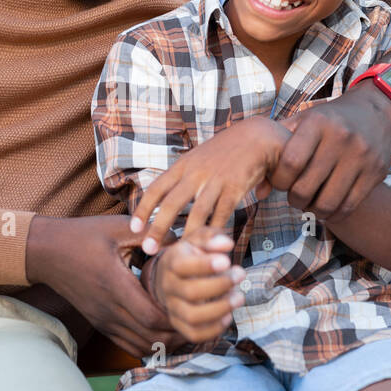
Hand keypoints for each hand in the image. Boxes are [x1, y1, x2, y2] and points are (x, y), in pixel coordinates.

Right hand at [25, 214, 183, 359]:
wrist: (46, 252)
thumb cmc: (83, 236)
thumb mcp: (117, 227)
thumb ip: (151, 234)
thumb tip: (184, 240)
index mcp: (115, 285)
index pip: (152, 317)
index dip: (177, 319)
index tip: (197, 308)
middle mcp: (108, 309)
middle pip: (150, 337)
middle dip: (178, 334)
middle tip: (200, 322)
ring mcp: (103, 319)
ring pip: (140, 345)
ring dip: (165, 343)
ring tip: (187, 328)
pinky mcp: (99, 323)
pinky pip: (127, 344)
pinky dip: (149, 345)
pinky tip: (164, 333)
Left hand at [131, 115, 291, 253]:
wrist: (256, 136)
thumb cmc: (226, 150)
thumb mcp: (198, 157)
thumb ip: (185, 177)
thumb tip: (172, 197)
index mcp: (183, 165)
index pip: (156, 188)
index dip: (143, 209)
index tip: (134, 227)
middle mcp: (195, 173)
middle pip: (171, 204)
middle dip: (158, 228)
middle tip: (148, 249)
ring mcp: (215, 181)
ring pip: (197, 213)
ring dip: (188, 236)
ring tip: (181, 253)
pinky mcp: (235, 188)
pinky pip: (222, 214)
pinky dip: (215, 232)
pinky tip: (210, 245)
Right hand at [151, 227, 246, 343]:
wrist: (171, 276)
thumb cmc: (191, 255)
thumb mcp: (199, 240)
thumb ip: (212, 238)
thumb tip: (226, 244)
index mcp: (172, 262)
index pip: (182, 266)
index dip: (205, 265)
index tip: (227, 261)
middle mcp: (169, 286)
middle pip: (190, 292)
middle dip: (221, 285)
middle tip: (241, 274)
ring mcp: (173, 307)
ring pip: (192, 316)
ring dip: (221, 308)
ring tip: (239, 297)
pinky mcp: (179, 324)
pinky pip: (194, 334)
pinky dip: (214, 329)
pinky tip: (228, 315)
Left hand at [269, 84, 390, 219]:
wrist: (375, 112)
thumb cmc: (329, 120)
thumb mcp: (303, 120)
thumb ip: (277, 144)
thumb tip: (258, 182)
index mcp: (318, 122)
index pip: (290, 162)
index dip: (279, 180)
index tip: (280, 182)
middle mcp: (341, 137)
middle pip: (306, 187)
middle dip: (294, 199)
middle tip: (294, 196)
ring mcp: (361, 156)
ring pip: (328, 202)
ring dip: (313, 210)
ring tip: (309, 204)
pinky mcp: (376, 173)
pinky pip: (349, 206)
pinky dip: (334, 214)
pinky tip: (327, 208)